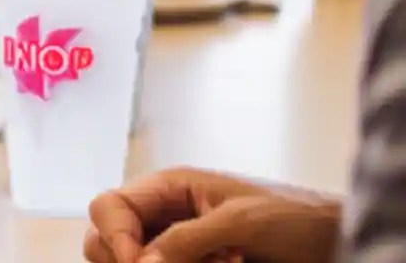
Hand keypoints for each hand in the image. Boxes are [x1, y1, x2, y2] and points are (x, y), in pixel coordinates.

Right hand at [84, 167, 340, 262]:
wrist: (335, 239)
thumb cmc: (296, 217)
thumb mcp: (240, 222)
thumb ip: (187, 240)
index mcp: (168, 187)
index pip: (108, 206)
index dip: (114, 235)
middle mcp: (163, 215)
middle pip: (106, 239)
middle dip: (130, 257)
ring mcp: (175, 245)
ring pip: (131, 261)